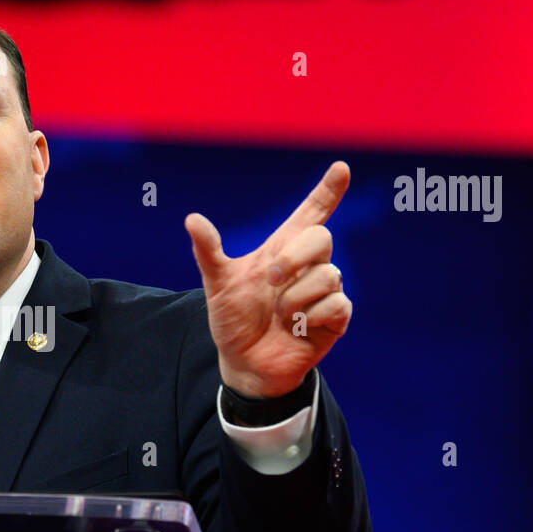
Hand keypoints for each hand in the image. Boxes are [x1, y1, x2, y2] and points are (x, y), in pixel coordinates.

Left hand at [185, 161, 352, 397]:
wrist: (244, 363)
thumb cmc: (234, 320)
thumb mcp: (217, 284)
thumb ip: (208, 251)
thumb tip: (192, 219)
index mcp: (282, 250)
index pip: (311, 214)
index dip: (327, 192)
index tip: (341, 168)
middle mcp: (308, 266)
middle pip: (321, 239)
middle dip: (294, 258)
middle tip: (270, 279)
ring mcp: (324, 291)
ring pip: (328, 275)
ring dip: (294, 298)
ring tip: (279, 315)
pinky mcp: (335, 317)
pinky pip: (336, 304)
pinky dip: (310, 316)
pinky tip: (297, 327)